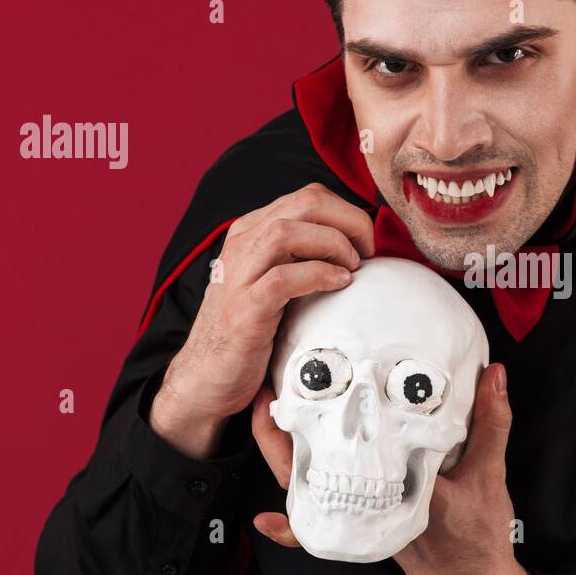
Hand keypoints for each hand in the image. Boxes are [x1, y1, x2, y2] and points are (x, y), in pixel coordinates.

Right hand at [149, 182, 374, 459]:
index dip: (347, 212)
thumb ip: (303, 257)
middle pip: (305, 204)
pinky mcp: (244, 308)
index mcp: (252, 231)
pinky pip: (283, 278)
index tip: (368, 242)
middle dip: (349, 222)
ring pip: (289, 232)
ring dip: (334, 245)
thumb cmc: (251, 329)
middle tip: (369, 252)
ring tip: (353, 267)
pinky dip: (318, 275)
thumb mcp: (276, 281)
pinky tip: (339, 284)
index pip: (308, 197)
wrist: (206, 377)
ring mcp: (239, 274)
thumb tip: (359, 248)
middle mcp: (242, 243)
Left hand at [250, 362, 540, 574]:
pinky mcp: (364, 532)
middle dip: (281, 437)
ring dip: (285, 461)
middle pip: (309, 472)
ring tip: (271, 420)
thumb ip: (491, 423)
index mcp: (397, 491)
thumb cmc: (480, 541)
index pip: (352, 451)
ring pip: (310, 493)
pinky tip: (267, 521)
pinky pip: (322, 522)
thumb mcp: (489, 475)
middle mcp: (369, 510)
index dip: (322, 422)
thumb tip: (493, 376)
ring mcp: (361, 524)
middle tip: (268, 396)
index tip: (302, 390)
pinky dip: (293, 525)